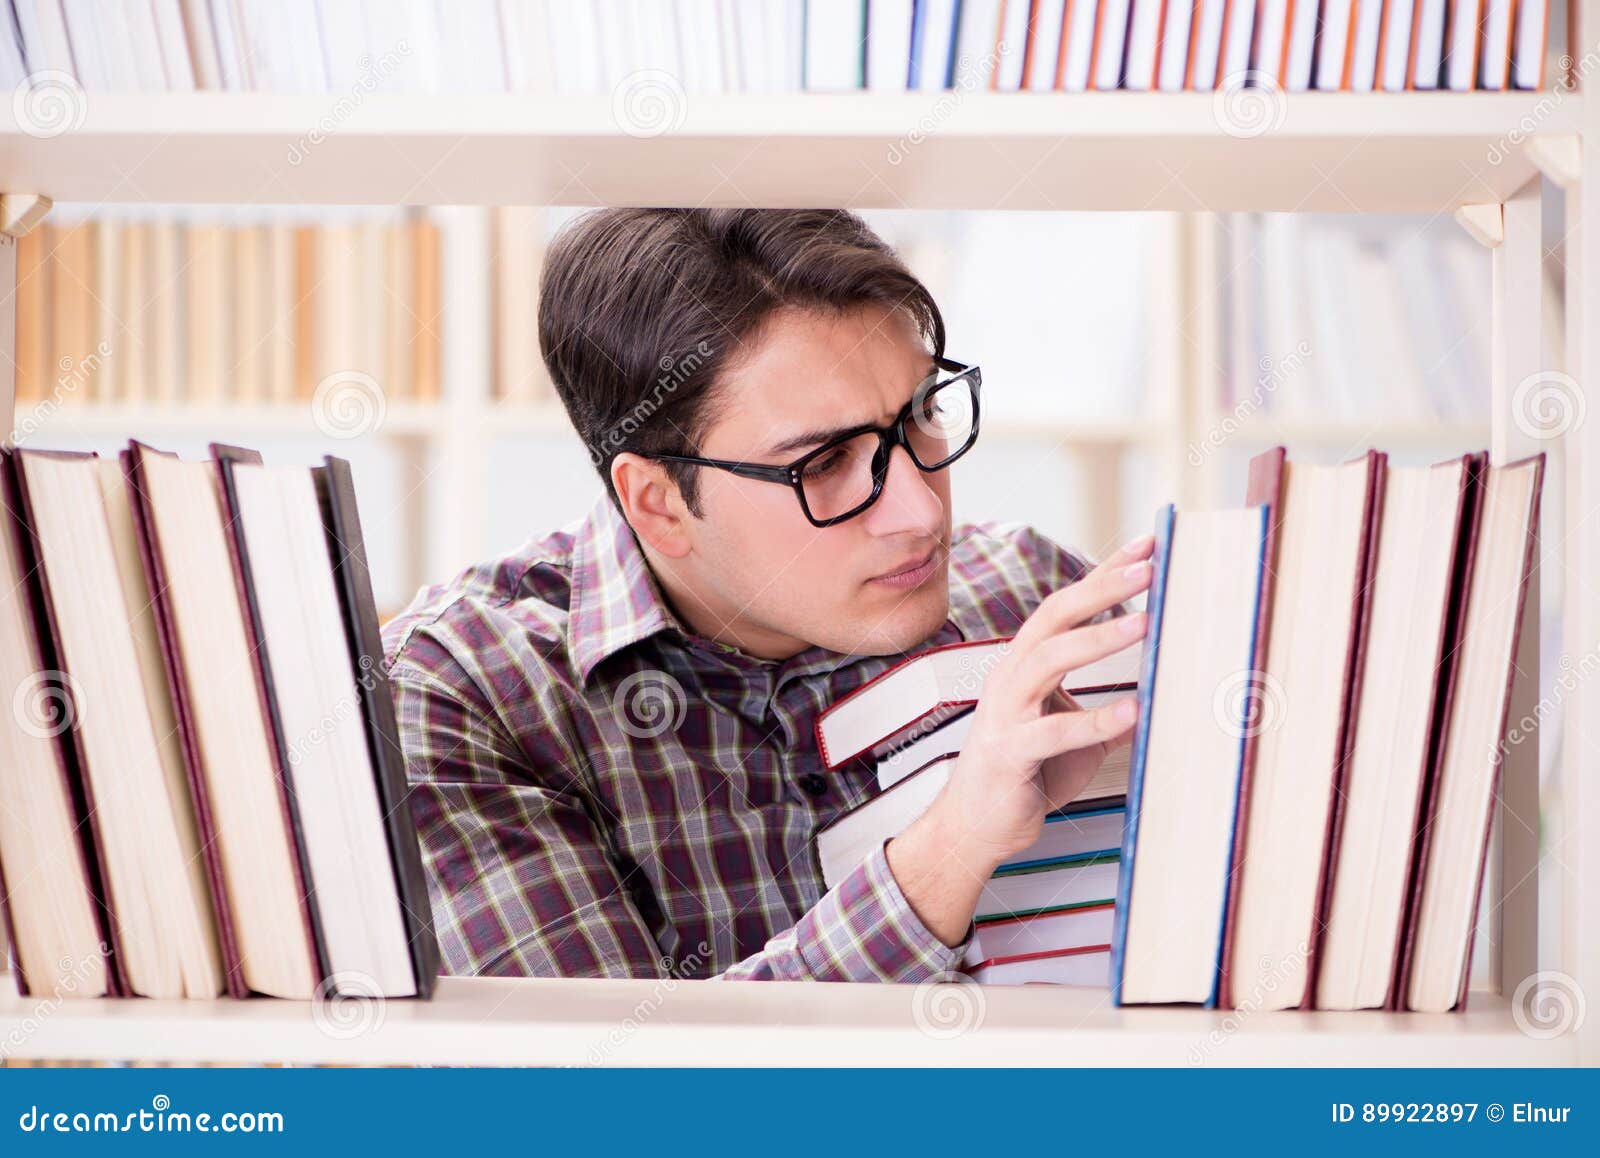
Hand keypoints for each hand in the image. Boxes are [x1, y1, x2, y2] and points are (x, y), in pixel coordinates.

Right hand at [885, 536, 1153, 944]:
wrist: (974, 828)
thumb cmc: (1027, 775)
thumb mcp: (1073, 732)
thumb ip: (1107, 709)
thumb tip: (1162, 694)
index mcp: (1025, 664)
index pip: (1067, 606)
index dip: (1104, 574)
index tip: (1147, 545)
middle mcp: (1010, 676)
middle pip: (1055, 617)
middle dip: (1103, 589)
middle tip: (1150, 567)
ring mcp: (1005, 712)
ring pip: (1049, 660)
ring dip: (1099, 639)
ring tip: (1144, 623)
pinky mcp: (1008, 752)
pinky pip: (1053, 732)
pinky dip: (1094, 721)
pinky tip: (1132, 712)